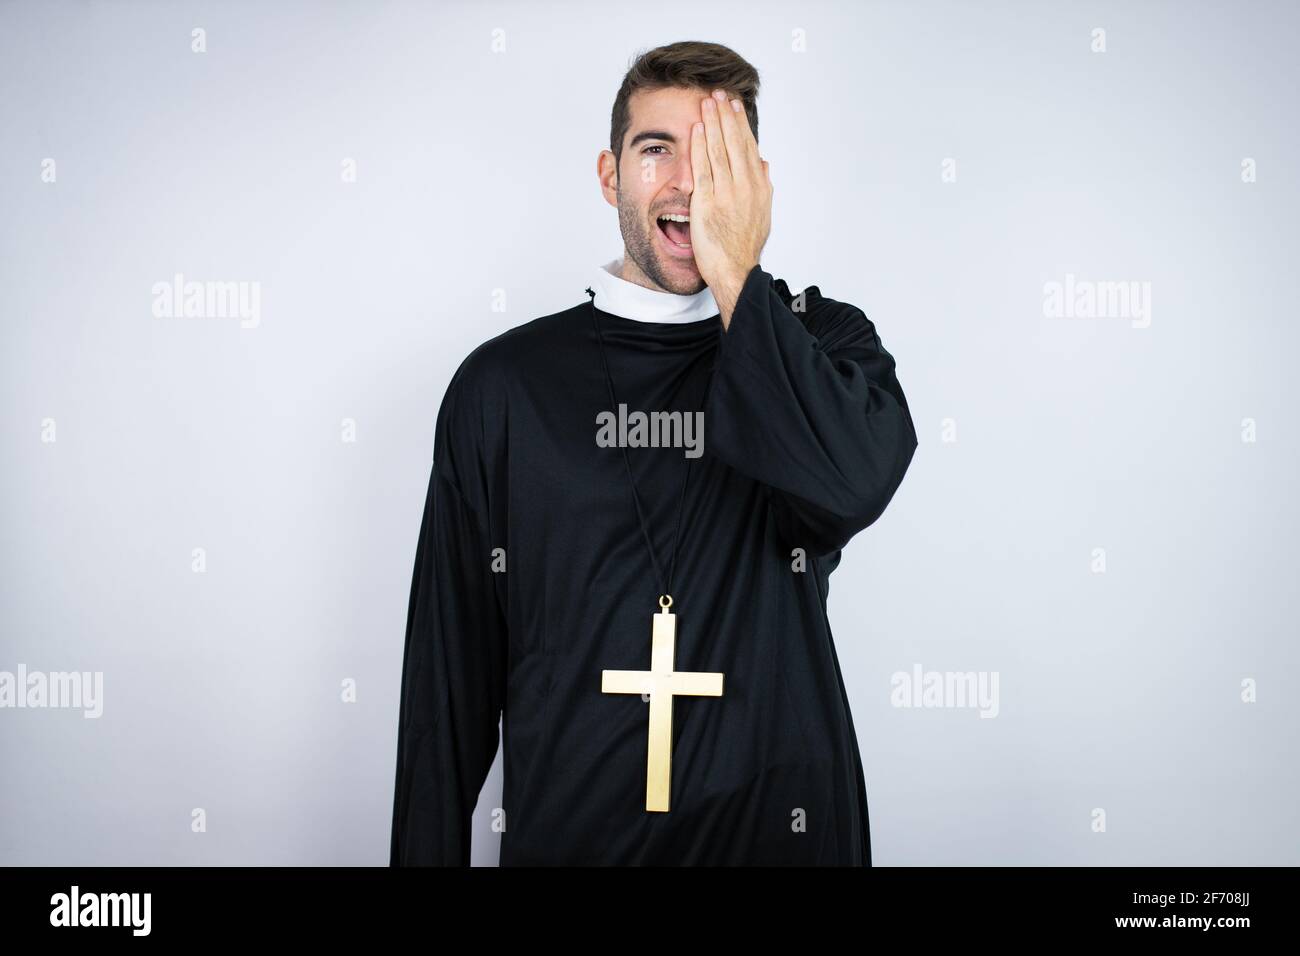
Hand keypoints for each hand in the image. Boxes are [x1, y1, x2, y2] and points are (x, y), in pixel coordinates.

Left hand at [689, 89, 772, 325]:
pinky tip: (698, 128)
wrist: (736, 273)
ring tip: (707, 101)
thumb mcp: (762, 215)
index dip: (741, 125)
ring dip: (714, 122)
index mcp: (760, 188)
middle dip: (727, 115)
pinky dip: (701, 145)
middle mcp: (746, 187)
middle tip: (719, 92)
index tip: (734, 106)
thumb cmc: (745, 248)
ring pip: (721, 150)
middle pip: (736, 142)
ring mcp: (728, 194)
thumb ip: (763, 187)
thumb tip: (764, 163)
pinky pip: (704, 167)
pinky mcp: (708, 203)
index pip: (749, 148)